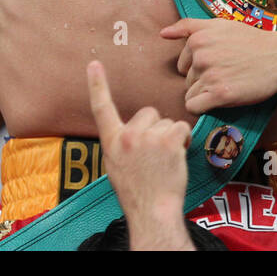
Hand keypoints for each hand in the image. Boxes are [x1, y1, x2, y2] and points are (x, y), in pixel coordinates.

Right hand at [87, 61, 190, 247]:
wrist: (151, 212)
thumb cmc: (137, 191)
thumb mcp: (116, 164)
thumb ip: (122, 143)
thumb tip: (132, 130)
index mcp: (112, 140)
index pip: (101, 107)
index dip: (97, 84)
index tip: (93, 63)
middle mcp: (127, 135)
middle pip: (149, 113)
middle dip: (156, 128)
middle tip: (155, 154)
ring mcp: (147, 137)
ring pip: (167, 122)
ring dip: (170, 138)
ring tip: (164, 161)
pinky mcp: (168, 141)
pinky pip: (181, 128)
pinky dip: (183, 140)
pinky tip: (177, 157)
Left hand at [160, 17, 276, 113]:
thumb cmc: (251, 41)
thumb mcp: (219, 24)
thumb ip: (189, 27)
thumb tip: (162, 33)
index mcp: (197, 39)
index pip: (182, 64)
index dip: (199, 69)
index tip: (218, 66)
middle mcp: (200, 56)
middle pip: (186, 80)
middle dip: (202, 82)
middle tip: (226, 76)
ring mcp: (209, 75)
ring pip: (190, 94)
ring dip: (204, 95)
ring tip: (227, 86)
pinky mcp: (220, 95)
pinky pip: (194, 107)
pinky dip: (202, 108)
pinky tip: (218, 102)